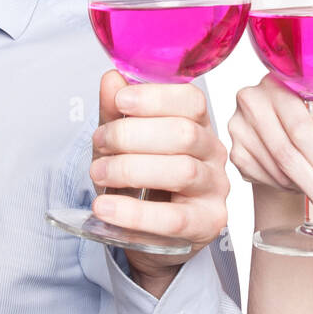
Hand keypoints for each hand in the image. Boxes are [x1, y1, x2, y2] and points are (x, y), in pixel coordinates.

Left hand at [90, 70, 230, 291]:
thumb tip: (112, 79)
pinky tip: (105, 207)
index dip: (156, 97)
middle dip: (133, 135)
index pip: (192, 100)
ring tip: (98, 172)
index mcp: (197, 124)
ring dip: (131, 169)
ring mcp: (214, 189)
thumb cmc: (141, 181)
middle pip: (184, 133)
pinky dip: (135, 213)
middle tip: (99, 141)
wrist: (151, 234)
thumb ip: (117, 112)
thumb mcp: (123, 144)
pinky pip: (174, 218)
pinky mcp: (207, 224)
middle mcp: (212, 152)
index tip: (121, 101)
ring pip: (182, 171)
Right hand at [226, 72, 312, 220]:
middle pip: (287, 155)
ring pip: (278, 171)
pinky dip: (290, 188)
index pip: (301, 129)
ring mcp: (238, 127)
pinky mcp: (234, 152)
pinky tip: (304, 184)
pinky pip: (266, 179)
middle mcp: (252, 101)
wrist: (285, 128)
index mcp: (281, 82)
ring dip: (308, 190)